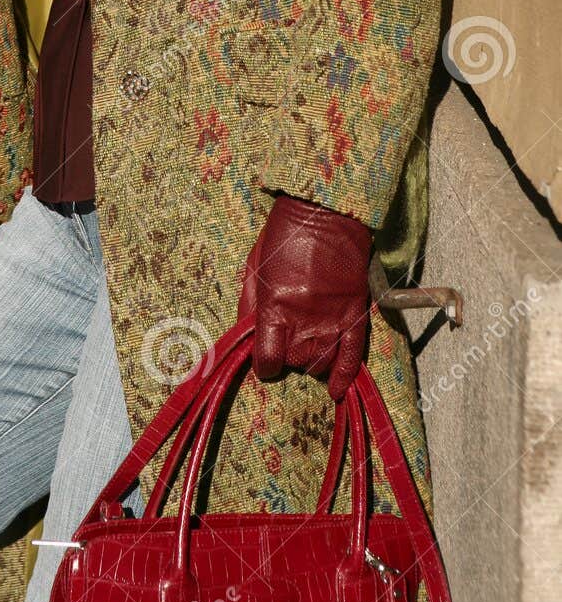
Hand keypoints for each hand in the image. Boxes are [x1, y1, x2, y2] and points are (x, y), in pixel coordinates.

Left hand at [237, 193, 372, 400]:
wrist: (325, 211)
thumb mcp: (254, 266)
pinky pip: (352, 356)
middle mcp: (305, 318)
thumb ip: (248, 304)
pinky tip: (337, 389)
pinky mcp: (356, 313)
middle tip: (285, 343)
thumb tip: (244, 334)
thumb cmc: (283, 235)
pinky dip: (345, 376)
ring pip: (321, 363)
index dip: (264, 364)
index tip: (265, 359)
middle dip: (287, 359)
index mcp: (275, 307)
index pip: (268, 359)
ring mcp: (333, 317)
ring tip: (307, 350)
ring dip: (312, 364)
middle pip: (295, 363)